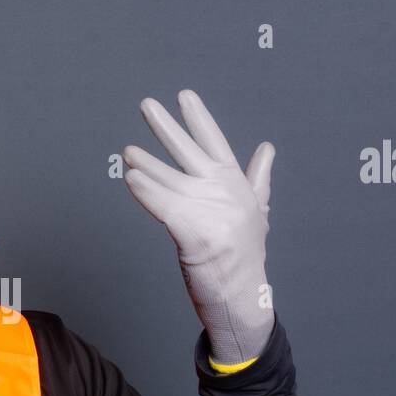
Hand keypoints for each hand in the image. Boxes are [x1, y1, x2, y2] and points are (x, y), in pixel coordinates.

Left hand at [122, 89, 275, 366]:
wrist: (244, 300)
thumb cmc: (244, 258)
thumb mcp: (255, 212)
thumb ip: (258, 178)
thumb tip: (267, 148)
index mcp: (236, 186)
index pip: (216, 143)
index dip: (199, 119)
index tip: (185, 95)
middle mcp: (224, 194)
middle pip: (190, 153)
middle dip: (167, 128)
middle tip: (147, 104)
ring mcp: (211, 214)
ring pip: (171, 181)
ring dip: (147, 165)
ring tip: (127, 151)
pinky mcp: (195, 235)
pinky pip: (164, 209)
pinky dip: (147, 193)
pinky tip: (131, 179)